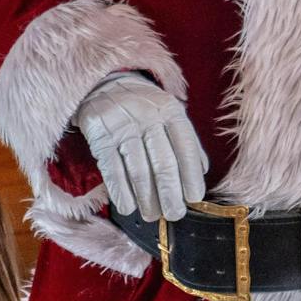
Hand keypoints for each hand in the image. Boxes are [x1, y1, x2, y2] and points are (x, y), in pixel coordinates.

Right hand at [72, 72, 206, 221]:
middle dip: (171, 195)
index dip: (191, 177)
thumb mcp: (167, 112)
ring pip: (139, 170)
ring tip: (152, 215)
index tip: (194, 198)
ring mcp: (122, 125)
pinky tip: (128, 207)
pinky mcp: (100, 134)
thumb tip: (201, 172)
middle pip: (163, 163)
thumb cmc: (142, 106)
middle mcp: (148, 116)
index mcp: (170, 110)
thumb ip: (185, 139)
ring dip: (147, 199)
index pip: (186, 148)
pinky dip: (121, 193)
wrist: (103, 85)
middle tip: (174, 214)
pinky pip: (113, 170)